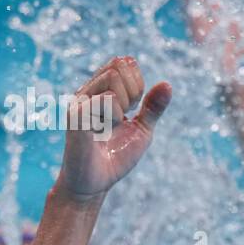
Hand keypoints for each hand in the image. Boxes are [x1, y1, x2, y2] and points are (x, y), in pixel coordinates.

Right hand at [59, 57, 170, 201]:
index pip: (123, 62)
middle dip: (133, 92)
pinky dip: (113, 118)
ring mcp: (79, 101)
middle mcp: (87, 91)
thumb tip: (168, 84)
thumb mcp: (142, 129)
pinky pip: (105, 99)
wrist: (97, 182)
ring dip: (123, 106)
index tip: (132, 107)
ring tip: (110, 126)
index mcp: (101, 91)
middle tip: (123, 117)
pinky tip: (101, 132)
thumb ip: (153, 107)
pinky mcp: (75, 114)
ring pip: (113, 79)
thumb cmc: (116, 155)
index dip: (137, 82)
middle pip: (118, 66)